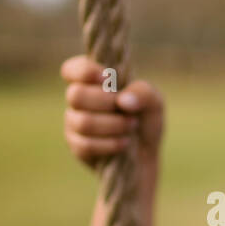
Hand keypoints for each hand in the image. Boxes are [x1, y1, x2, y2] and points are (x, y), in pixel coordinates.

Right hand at [60, 54, 164, 169]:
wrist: (145, 155)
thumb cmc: (145, 121)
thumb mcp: (153, 102)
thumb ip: (142, 93)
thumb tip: (122, 100)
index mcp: (92, 83)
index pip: (71, 70)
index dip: (84, 71)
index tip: (108, 78)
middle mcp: (78, 102)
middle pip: (75, 95)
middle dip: (105, 102)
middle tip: (127, 109)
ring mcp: (74, 125)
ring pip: (83, 122)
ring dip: (113, 125)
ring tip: (131, 126)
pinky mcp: (77, 147)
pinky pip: (86, 145)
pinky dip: (110, 143)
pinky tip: (124, 143)